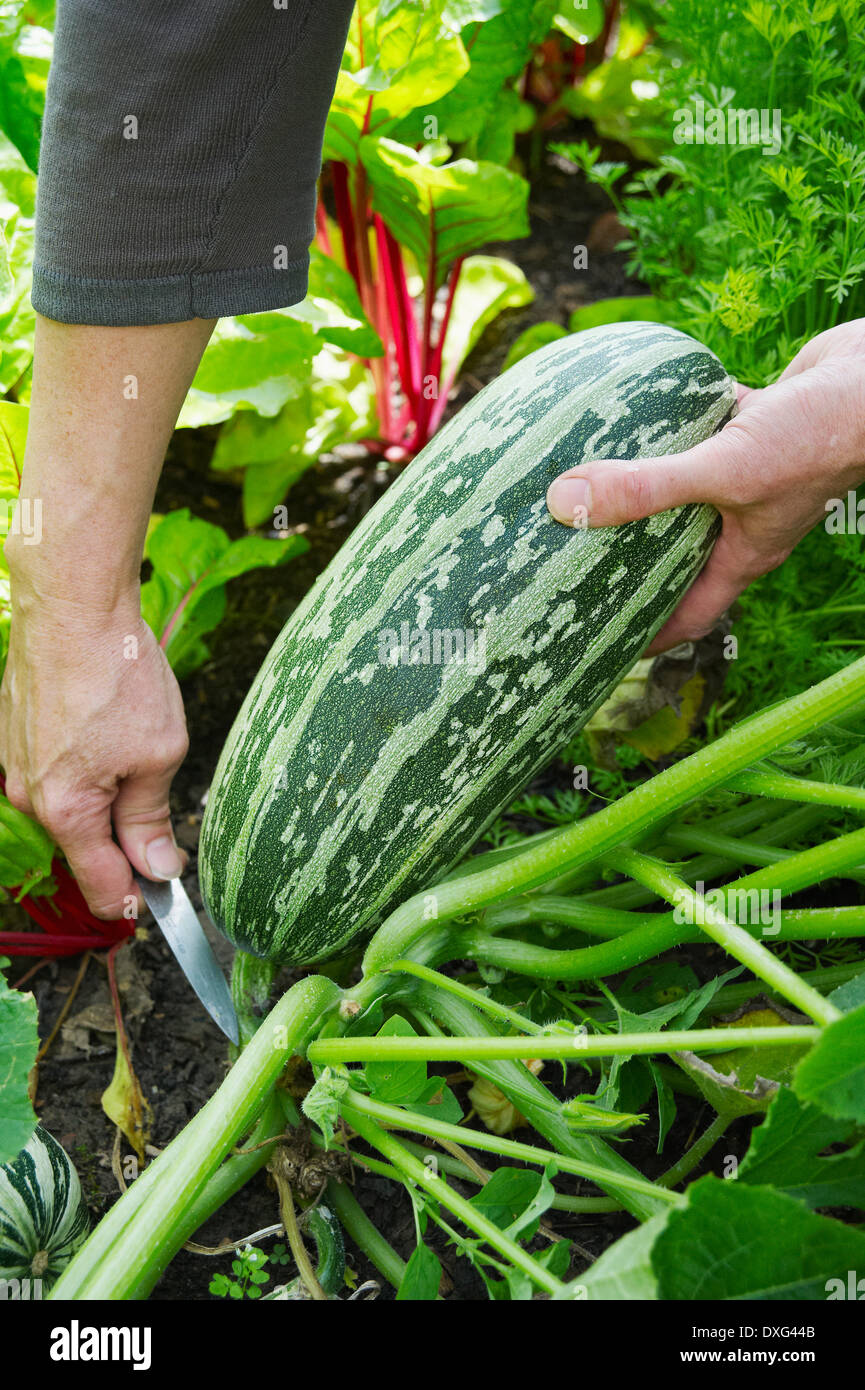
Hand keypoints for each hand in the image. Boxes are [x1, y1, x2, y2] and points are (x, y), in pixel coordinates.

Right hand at [0, 584, 188, 919]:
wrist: (71, 605)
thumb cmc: (117, 674)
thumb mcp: (158, 753)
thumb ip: (151, 819)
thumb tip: (158, 868)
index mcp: (65, 811)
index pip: (102, 884)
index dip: (135, 901)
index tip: (159, 904)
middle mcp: (27, 796)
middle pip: (84, 844)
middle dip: (122, 836)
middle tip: (160, 801)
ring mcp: (13, 764)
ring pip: (70, 803)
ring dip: (104, 792)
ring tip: (132, 743)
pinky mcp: (12, 735)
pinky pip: (54, 769)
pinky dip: (83, 761)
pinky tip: (106, 725)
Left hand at [546, 320, 864, 651]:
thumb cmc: (817, 438)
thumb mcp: (724, 471)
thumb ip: (647, 487)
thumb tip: (564, 500)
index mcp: (744, 554)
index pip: (692, 615)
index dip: (651, 634)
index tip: (604, 643)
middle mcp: (746, 521)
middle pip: (681, 554)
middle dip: (634, 559)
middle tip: (578, 560)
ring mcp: (751, 475)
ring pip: (688, 492)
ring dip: (646, 489)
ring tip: (591, 488)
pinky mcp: (755, 427)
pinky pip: (703, 434)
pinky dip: (672, 427)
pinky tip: (634, 413)